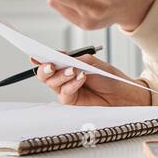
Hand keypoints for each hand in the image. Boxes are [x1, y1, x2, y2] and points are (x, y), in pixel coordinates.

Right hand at [31, 54, 151, 106]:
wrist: (123, 94)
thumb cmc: (109, 77)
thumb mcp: (90, 62)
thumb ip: (72, 59)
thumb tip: (55, 55)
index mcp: (67, 65)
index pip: (50, 60)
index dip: (40, 57)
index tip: (34, 54)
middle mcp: (64, 78)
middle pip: (45, 74)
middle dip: (45, 69)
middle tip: (51, 65)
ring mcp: (66, 90)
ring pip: (52, 84)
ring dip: (61, 76)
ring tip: (74, 71)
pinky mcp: (72, 102)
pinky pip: (64, 93)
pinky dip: (71, 85)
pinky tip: (80, 78)